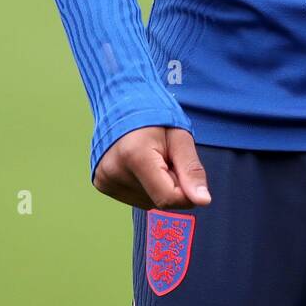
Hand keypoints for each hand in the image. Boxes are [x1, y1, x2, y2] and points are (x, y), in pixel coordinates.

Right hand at [92, 126, 211, 210]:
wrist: (124, 103)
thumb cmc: (156, 118)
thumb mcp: (180, 137)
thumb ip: (191, 170)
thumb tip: (204, 201)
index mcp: (134, 156)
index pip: (168, 198)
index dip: (186, 192)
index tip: (189, 175)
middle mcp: (114, 171)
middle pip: (158, 200)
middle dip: (171, 184)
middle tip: (166, 157)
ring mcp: (105, 179)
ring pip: (147, 202)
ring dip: (157, 186)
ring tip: (152, 159)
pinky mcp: (101, 183)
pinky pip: (135, 198)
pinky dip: (144, 187)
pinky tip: (140, 166)